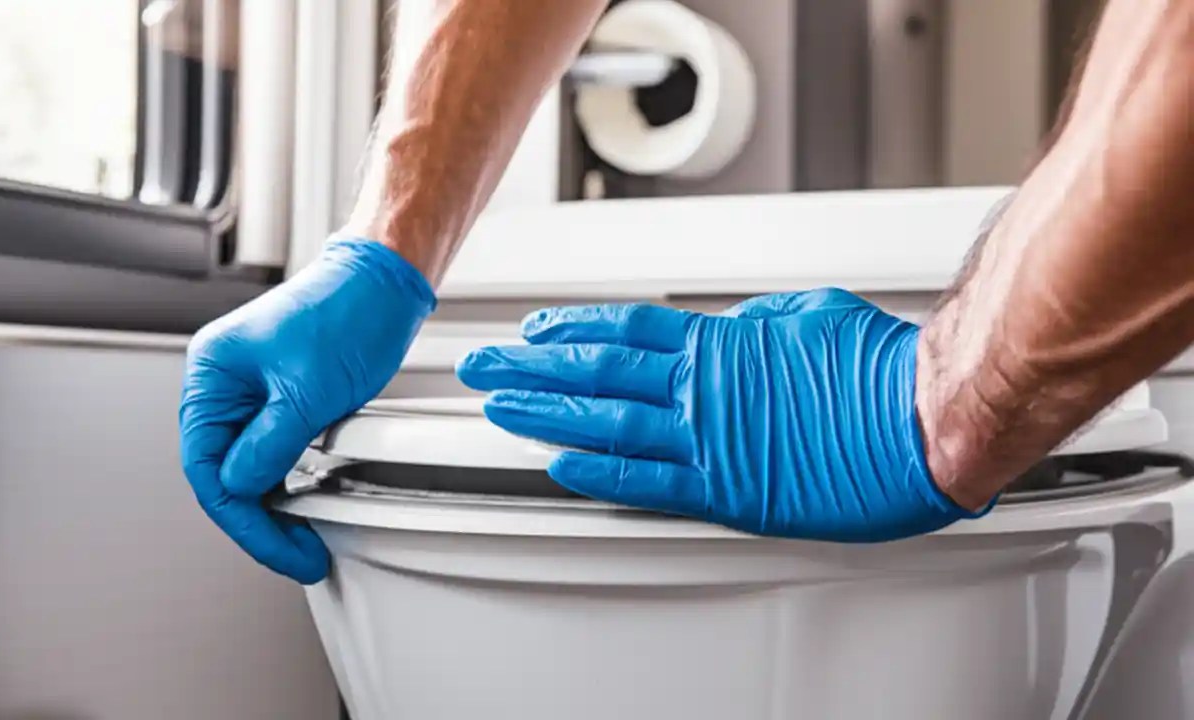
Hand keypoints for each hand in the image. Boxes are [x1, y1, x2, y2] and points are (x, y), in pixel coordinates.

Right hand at [180, 238, 435, 581]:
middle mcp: (224, 385)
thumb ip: (269, 446)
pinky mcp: (284, 398)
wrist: (385, 283)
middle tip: (299, 553)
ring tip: (305, 538)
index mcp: (212, 375)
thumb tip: (241, 488)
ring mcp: (253, 393)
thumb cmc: (346, 314)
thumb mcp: (306, 391)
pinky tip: (307, 507)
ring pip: (250, 468)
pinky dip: (290, 484)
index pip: (206, 466)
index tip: (279, 548)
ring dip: (275, 507)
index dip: (241, 517)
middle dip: (259, 520)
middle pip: (224, 473)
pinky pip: (274, 453)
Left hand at [456, 289, 989, 540]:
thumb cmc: (880, 369)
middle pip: (599, 371)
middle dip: (534, 367)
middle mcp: (705, 388)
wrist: (923, 419)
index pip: (625, 330)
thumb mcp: (811, 315)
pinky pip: (650, 481)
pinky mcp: (730, 489)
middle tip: (486, 363)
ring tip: (499, 408)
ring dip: (546, 415)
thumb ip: (760, 322)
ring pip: (608, 423)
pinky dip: (600, 473)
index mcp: (723, 343)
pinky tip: (558, 465)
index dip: (572, 330)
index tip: (534, 330)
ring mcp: (711, 439)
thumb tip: (736, 325)